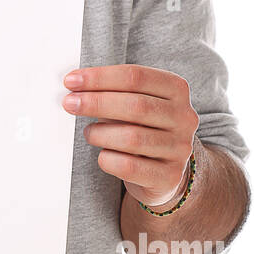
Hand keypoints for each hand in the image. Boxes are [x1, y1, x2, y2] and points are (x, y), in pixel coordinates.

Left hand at [62, 64, 198, 209]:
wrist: (163, 170)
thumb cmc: (142, 128)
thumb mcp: (135, 102)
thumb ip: (112, 91)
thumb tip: (75, 87)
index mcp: (176, 90)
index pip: (136, 76)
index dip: (100, 77)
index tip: (71, 81)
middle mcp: (184, 117)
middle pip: (135, 105)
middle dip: (95, 102)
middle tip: (69, 103)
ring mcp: (180, 148)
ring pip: (132, 138)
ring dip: (100, 133)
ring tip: (89, 133)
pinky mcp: (169, 176)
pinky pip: (129, 166)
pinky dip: (108, 159)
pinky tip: (102, 155)